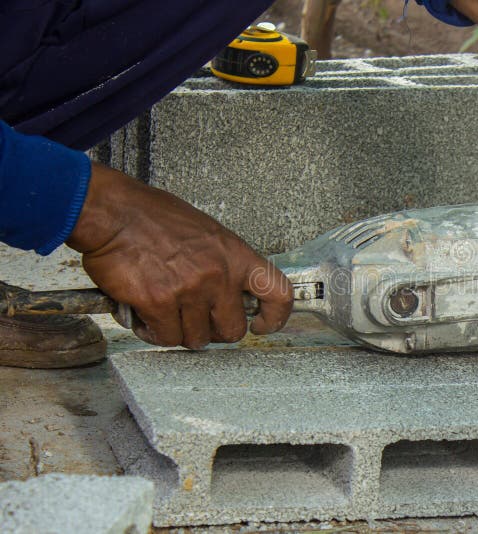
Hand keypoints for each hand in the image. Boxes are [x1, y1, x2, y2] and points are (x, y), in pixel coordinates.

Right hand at [66, 163, 292, 348]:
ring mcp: (189, 290)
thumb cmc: (153, 217)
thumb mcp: (206, 233)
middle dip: (213, 331)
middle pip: (232, 330)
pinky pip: (166, 338)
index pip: (277, 293)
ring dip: (180, 332)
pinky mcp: (159, 303)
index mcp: (235, 254)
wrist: (112, 212)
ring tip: (166, 314)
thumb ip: (224, 264)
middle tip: (196, 320)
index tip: (262, 325)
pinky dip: (154, 333)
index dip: (275, 317)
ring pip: (196, 339)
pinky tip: (146, 318)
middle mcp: (218, 274)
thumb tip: (233, 294)